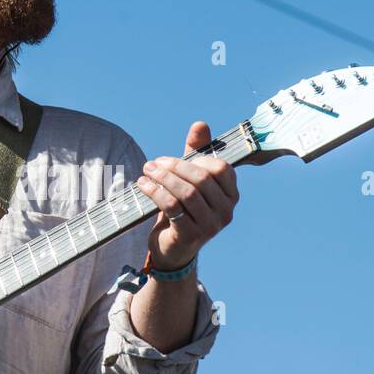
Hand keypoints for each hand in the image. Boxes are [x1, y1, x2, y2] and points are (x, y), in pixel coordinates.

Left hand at [136, 121, 238, 270]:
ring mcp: (210, 225)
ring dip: (162, 178)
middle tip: (152, 164)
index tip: (170, 160)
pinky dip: (155, 192)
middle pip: (201, 179)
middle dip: (174, 167)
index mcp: (231, 195)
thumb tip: (200, 124)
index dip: (195, 160)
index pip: (221, 168)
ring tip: (146, 172)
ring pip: (186, 192)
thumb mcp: (190, 180)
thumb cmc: (183, 210)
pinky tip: (143, 185)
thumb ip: (196, 153)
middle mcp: (226, 211)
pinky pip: (172, 206)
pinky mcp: (191, 235)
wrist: (173, 249)